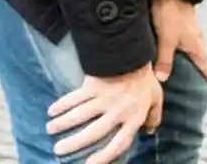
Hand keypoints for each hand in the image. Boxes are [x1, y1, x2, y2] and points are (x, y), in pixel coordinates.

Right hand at [46, 63, 162, 162]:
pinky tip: (52, 110)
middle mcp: (117, 111)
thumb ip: (153, 116)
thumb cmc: (145, 78)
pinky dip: (62, 105)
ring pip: (79, 115)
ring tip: (50, 129)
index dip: (105, 156)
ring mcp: (104, 98)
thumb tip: (149, 132)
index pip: (119, 143)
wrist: (134, 53)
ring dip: (62, 124)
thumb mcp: (156, 98)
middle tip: (58, 150)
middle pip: (93, 133)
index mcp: (133, 117)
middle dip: (74, 143)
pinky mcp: (93, 85)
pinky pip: (74, 98)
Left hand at [151, 0, 206, 83]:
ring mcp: (188, 33)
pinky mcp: (178, 26)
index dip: (205, 81)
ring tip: (172, 76)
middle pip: (198, 62)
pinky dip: (174, 53)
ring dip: (183, 63)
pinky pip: (178, 45)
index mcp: (196, 46)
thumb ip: (165, 60)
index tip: (202, 95)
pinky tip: (163, 56)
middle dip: (193, 75)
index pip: (205, 68)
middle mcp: (195, 40)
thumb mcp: (167, 40)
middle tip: (186, 91)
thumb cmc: (172, 14)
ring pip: (188, 53)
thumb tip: (163, 81)